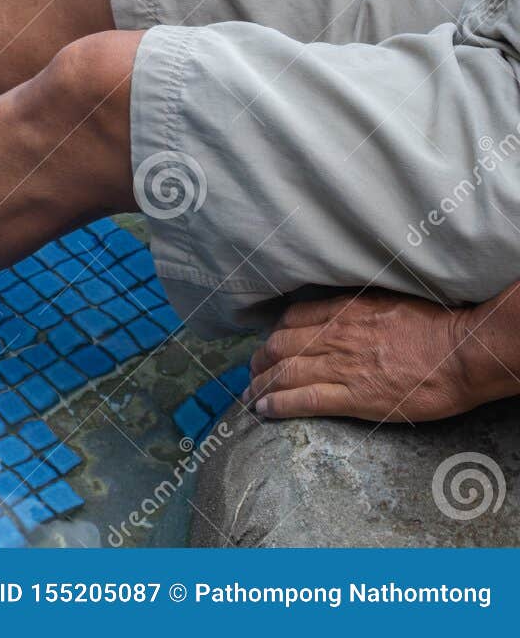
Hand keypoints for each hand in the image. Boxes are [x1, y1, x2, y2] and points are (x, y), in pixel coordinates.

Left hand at [247, 290, 487, 422]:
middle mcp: (334, 335)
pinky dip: (277, 404)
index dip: (275, 333)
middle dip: (260, 360)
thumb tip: (344, 312)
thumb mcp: (389, 301)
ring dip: (260, 385)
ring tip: (250, 395)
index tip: (269, 344)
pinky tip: (263, 410)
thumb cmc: (436, 327)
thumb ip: (359, 307)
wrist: (461, 353)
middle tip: (252, 371)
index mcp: (344, 310)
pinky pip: (303, 400)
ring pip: (285, 373)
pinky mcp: (353, 397)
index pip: (293, 318)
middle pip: (280, 346)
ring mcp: (341, 366)